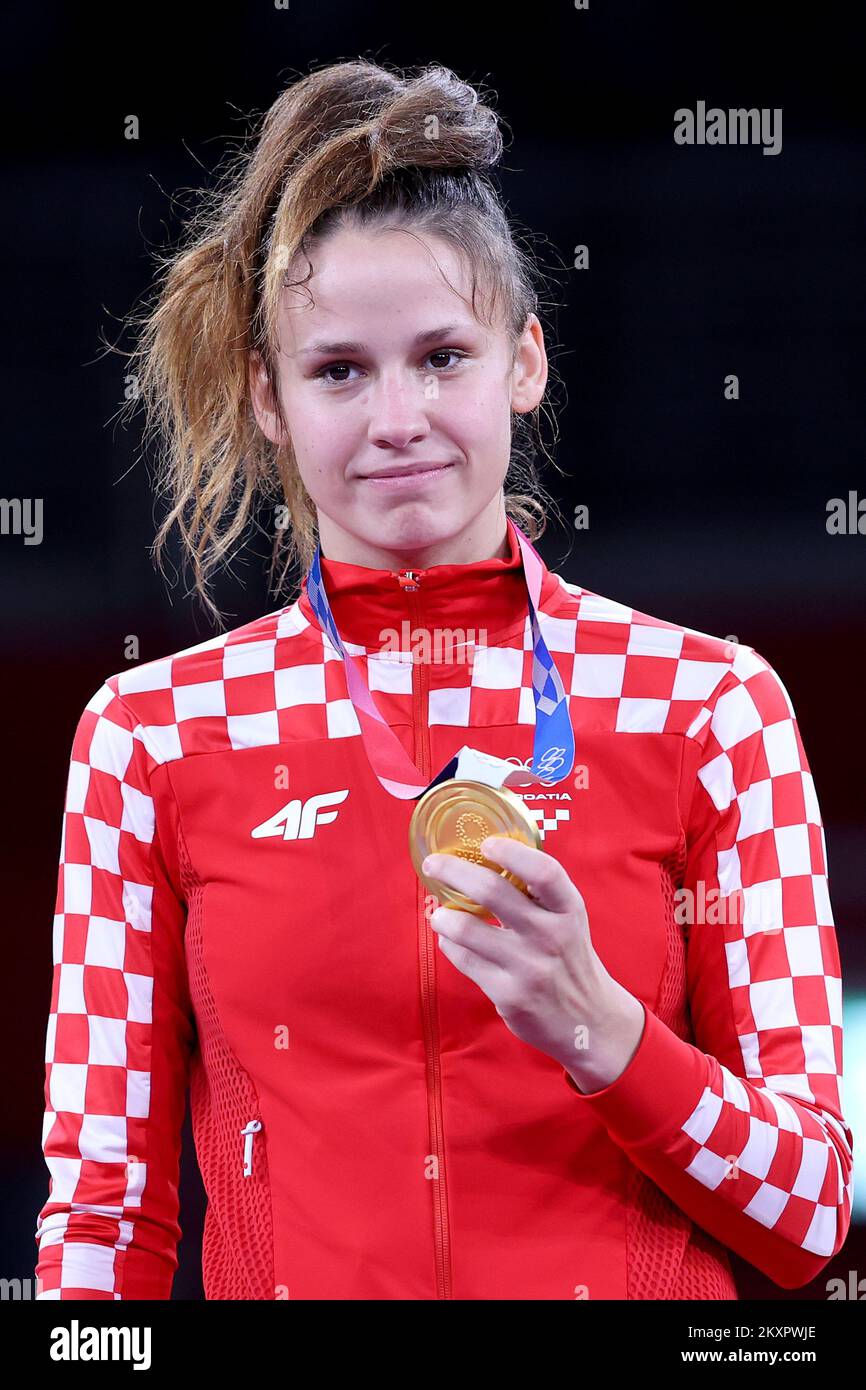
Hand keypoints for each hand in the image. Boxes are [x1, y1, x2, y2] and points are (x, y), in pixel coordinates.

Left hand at [422, 835, 644, 1089]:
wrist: (589, 1021)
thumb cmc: (569, 958)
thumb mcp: (567, 921)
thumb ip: (537, 894)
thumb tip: (485, 858)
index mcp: (569, 910)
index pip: (544, 872)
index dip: (512, 852)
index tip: (486, 843)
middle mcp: (551, 935)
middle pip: (493, 892)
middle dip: (454, 871)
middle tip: (434, 864)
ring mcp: (529, 967)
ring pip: (468, 929)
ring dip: (443, 915)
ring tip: (437, 912)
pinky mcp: (509, 995)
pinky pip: (465, 961)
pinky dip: (451, 945)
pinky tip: (450, 940)